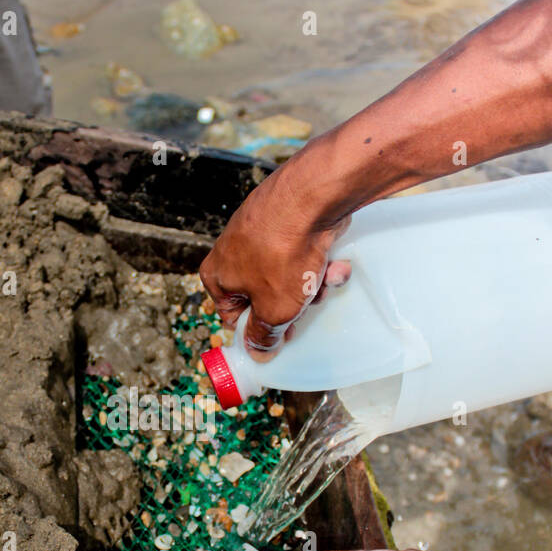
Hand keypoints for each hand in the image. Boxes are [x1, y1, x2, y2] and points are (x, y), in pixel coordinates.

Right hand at [199, 150, 351, 355]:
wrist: (312, 198)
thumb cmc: (284, 255)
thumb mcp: (275, 311)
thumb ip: (264, 336)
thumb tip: (258, 352)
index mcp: (217, 276)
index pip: (234, 317)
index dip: (261, 330)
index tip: (285, 334)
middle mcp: (232, 252)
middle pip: (265, 296)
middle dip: (294, 303)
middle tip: (309, 302)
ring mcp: (259, 233)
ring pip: (288, 275)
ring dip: (311, 283)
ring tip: (326, 276)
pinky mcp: (285, 220)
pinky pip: (301, 252)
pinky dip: (317, 259)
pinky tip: (333, 259)